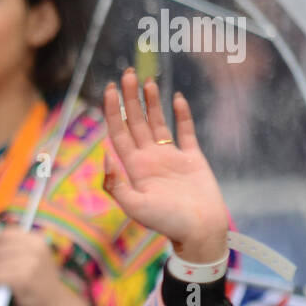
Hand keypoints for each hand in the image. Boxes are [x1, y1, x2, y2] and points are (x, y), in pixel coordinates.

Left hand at [0, 225, 61, 305]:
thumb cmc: (41, 281)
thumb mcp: (36, 257)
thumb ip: (17, 246)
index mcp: (38, 241)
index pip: (7, 234)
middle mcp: (36, 250)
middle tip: (4, 273)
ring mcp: (30, 264)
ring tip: (5, 282)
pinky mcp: (24, 280)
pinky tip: (3, 288)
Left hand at [103, 69, 227, 262]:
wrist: (200, 232)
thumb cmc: (167, 223)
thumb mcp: (134, 206)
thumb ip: (116, 182)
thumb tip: (106, 154)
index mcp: (134, 167)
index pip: (118, 132)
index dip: (113, 110)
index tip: (109, 89)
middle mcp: (149, 158)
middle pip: (136, 122)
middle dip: (130, 98)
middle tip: (127, 73)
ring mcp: (171, 157)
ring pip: (158, 123)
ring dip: (152, 102)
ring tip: (146, 81)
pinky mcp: (193, 159)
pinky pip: (186, 132)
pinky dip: (182, 115)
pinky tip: (177, 98)